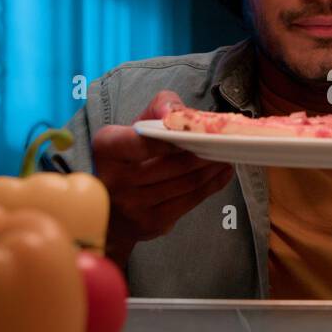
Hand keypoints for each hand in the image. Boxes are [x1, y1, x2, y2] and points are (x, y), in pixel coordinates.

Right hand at [92, 90, 234, 267]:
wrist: (108, 206)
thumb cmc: (127, 157)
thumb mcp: (133, 126)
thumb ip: (158, 109)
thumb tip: (175, 114)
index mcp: (107, 148)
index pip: (142, 143)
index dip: (172, 140)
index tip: (196, 135)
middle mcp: (114, 180)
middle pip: (172, 165)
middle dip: (203, 153)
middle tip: (223, 144)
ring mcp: (133, 205)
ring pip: (185, 184)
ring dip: (211, 169)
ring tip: (225, 156)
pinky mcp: (150, 223)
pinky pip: (189, 202)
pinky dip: (210, 187)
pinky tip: (221, 174)